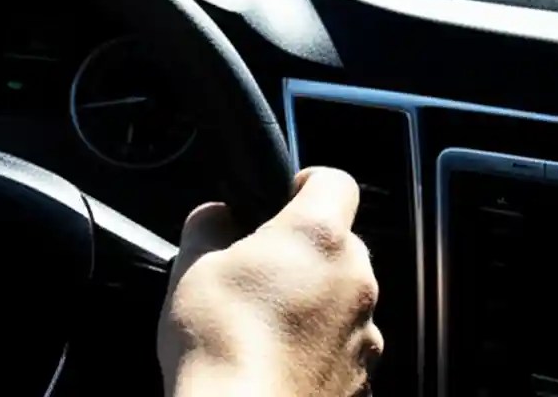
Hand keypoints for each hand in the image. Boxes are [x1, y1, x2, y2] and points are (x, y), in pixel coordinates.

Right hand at [157, 167, 382, 396]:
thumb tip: (216, 217)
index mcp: (318, 237)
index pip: (335, 181)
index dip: (304, 184)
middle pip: (338, 244)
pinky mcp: (362, 379)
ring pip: (341, 299)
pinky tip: (275, 359)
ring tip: (261, 323)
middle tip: (256, 271)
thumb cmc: (221, 343)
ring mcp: (365, 334)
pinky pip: (341, 346)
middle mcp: (355, 280)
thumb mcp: (192, 264)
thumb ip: (209, 225)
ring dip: (311, 301)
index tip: (281, 198)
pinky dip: (315, 347)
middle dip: (302, 252)